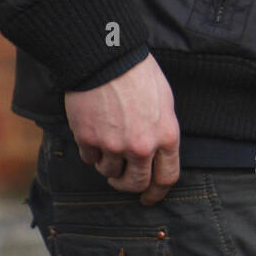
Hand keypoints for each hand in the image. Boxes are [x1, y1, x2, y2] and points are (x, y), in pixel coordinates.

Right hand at [64, 53, 179, 203]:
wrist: (106, 56)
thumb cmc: (138, 72)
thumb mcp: (164, 100)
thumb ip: (162, 131)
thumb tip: (157, 152)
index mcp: (166, 136)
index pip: (167, 177)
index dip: (157, 193)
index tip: (148, 199)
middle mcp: (142, 146)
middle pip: (136, 183)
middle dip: (127, 185)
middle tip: (119, 180)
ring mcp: (114, 146)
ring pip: (109, 172)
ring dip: (106, 164)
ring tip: (105, 142)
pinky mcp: (89, 140)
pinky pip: (89, 158)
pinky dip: (90, 150)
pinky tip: (92, 131)